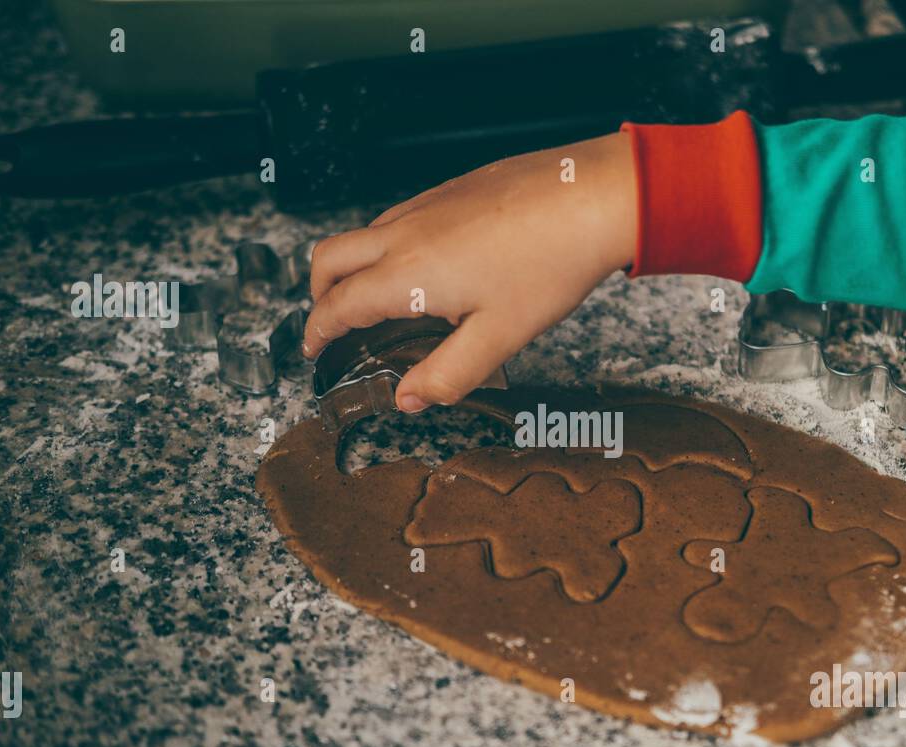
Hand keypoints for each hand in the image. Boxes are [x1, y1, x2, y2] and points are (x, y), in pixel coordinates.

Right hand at [302, 131, 636, 411]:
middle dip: (317, 293)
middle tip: (328, 323)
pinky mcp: (452, 189)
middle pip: (330, 258)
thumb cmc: (550, 263)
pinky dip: (386, 246)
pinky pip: (398, 217)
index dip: (317, 331)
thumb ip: (446, 375)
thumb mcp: (498, 338)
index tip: (313, 349)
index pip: (338, 305)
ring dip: (352, 267)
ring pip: (364, 234)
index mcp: (407, 273)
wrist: (592, 196)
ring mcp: (427, 204)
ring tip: (375, 299)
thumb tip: (407, 399)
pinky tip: (425, 266)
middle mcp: (405, 232)